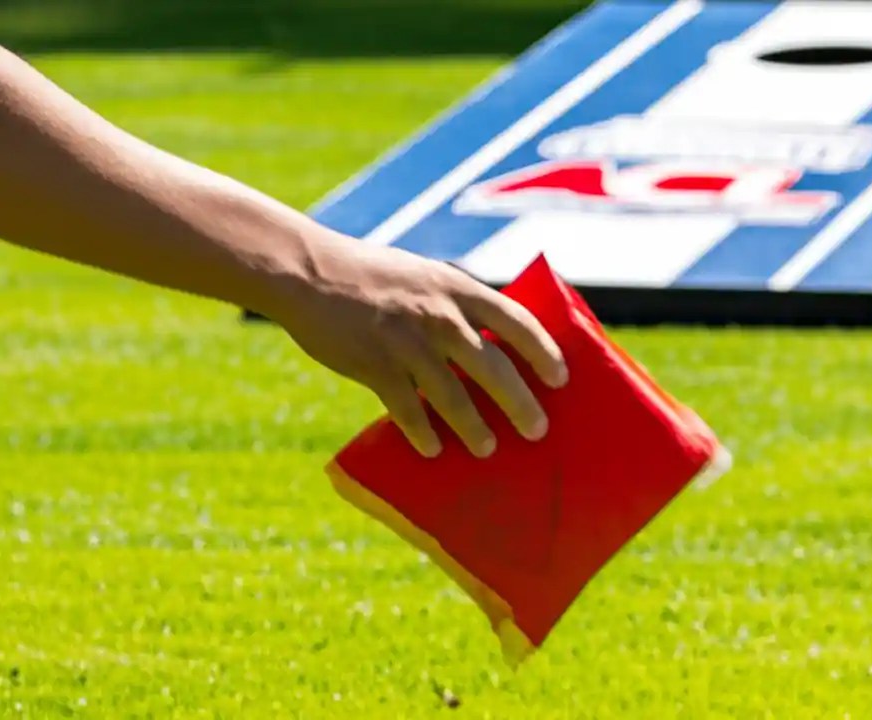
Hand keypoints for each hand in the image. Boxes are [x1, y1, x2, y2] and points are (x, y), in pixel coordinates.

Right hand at [270, 236, 567, 457]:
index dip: (543, 351)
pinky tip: (432, 450)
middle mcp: (439, 315)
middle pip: (494, 367)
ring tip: (488, 448)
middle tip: (538, 430)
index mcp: (457, 288)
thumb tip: (492, 345)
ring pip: (453, 397)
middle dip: (520, 403)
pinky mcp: (375, 366)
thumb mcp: (426, 276)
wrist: (310, 272)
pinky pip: (407, 410)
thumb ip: (457, 305)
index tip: (561, 378)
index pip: (517, 321)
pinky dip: (422, 433)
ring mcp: (407, 342)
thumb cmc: (373, 275)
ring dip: (475, 428)